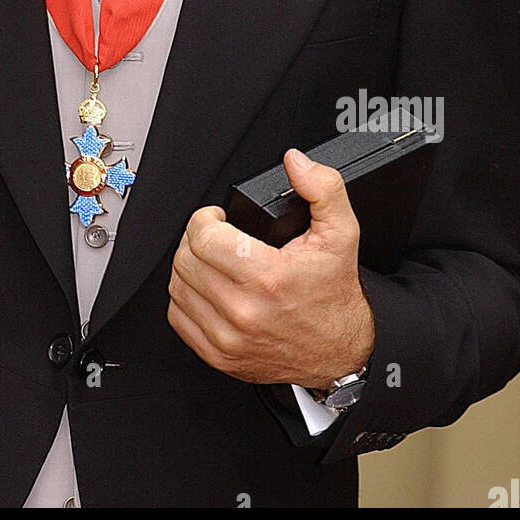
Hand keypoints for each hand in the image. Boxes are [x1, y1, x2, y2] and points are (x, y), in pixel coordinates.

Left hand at [167, 148, 374, 388]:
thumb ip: (322, 188)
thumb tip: (296, 163)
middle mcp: (243, 311)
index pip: (204, 238)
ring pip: (177, 288)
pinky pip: (179, 318)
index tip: (216, 218)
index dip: (205, 219)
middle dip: (197, 239)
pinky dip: (186, 299)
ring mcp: (228, 338)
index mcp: (267, 277)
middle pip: (186, 260)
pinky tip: (206, 288)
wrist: (341, 352)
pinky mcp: (219, 356)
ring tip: (211, 260)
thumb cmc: (334, 295)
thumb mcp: (341, 233)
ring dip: (189, 267)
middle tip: (215, 236)